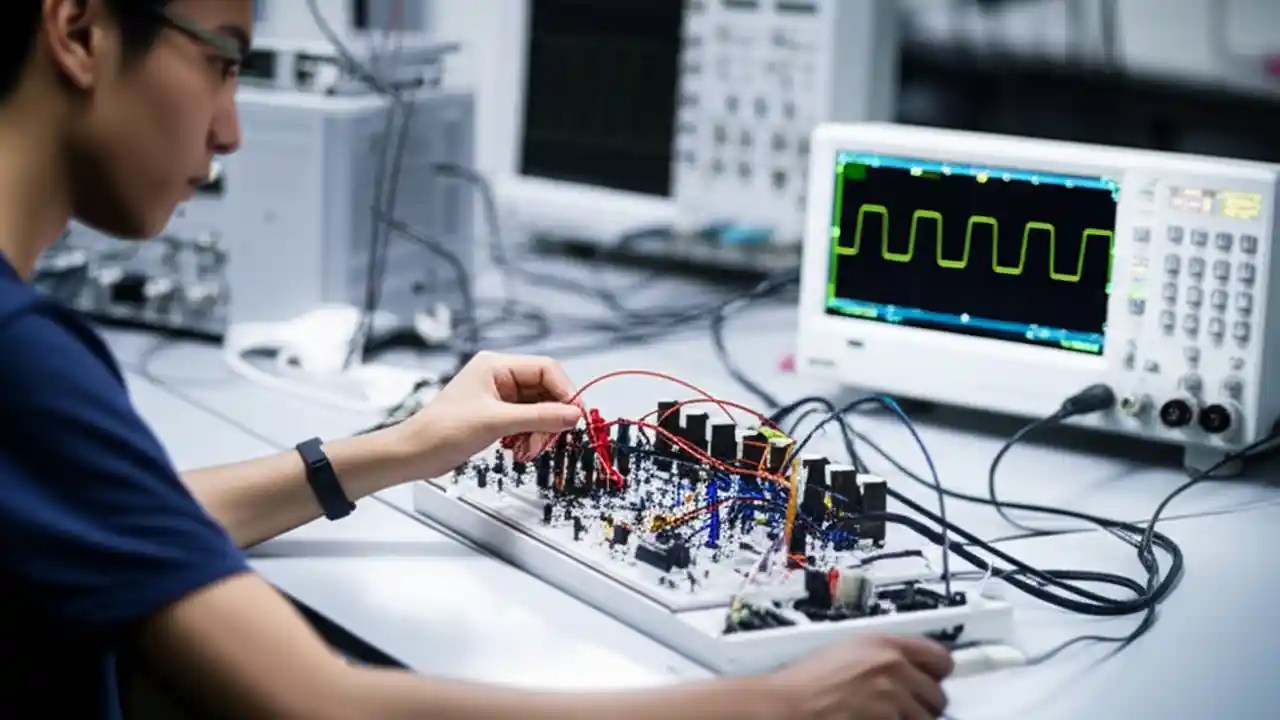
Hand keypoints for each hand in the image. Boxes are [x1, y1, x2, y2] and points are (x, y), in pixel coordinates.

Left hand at [386, 352, 581, 479]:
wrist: (415, 453)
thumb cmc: (442, 430)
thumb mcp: (496, 422)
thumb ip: (539, 417)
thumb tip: (573, 415)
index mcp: (496, 365)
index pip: (546, 368)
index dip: (565, 391)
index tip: (574, 416)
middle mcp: (500, 377)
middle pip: (545, 391)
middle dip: (551, 418)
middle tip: (551, 440)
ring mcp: (499, 397)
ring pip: (538, 410)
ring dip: (540, 432)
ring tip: (530, 450)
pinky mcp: (497, 416)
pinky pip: (527, 422)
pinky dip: (530, 438)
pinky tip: (521, 451)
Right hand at [765, 635, 953, 719]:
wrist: (790, 704)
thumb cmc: (808, 680)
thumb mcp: (847, 651)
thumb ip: (884, 656)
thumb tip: (910, 669)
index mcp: (885, 644)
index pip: (941, 658)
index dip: (936, 675)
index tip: (930, 683)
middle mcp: (894, 667)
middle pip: (938, 696)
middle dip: (923, 706)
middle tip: (902, 710)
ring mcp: (892, 698)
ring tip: (883, 718)